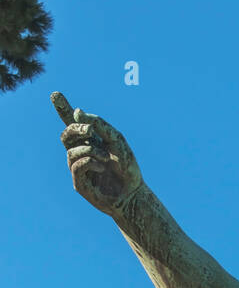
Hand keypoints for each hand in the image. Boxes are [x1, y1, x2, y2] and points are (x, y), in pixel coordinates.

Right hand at [52, 92, 142, 215]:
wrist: (133, 193)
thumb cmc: (126, 167)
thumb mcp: (116, 140)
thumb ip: (99, 125)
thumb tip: (77, 112)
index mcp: (90, 140)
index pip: (73, 123)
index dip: (63, 109)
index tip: (55, 94)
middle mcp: (81, 152)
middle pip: (66, 134)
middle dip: (76, 128)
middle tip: (89, 129)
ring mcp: (79, 168)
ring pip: (71, 150)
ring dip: (90, 150)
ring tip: (106, 157)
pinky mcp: (79, 183)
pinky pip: (76, 165)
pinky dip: (89, 161)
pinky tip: (102, 167)